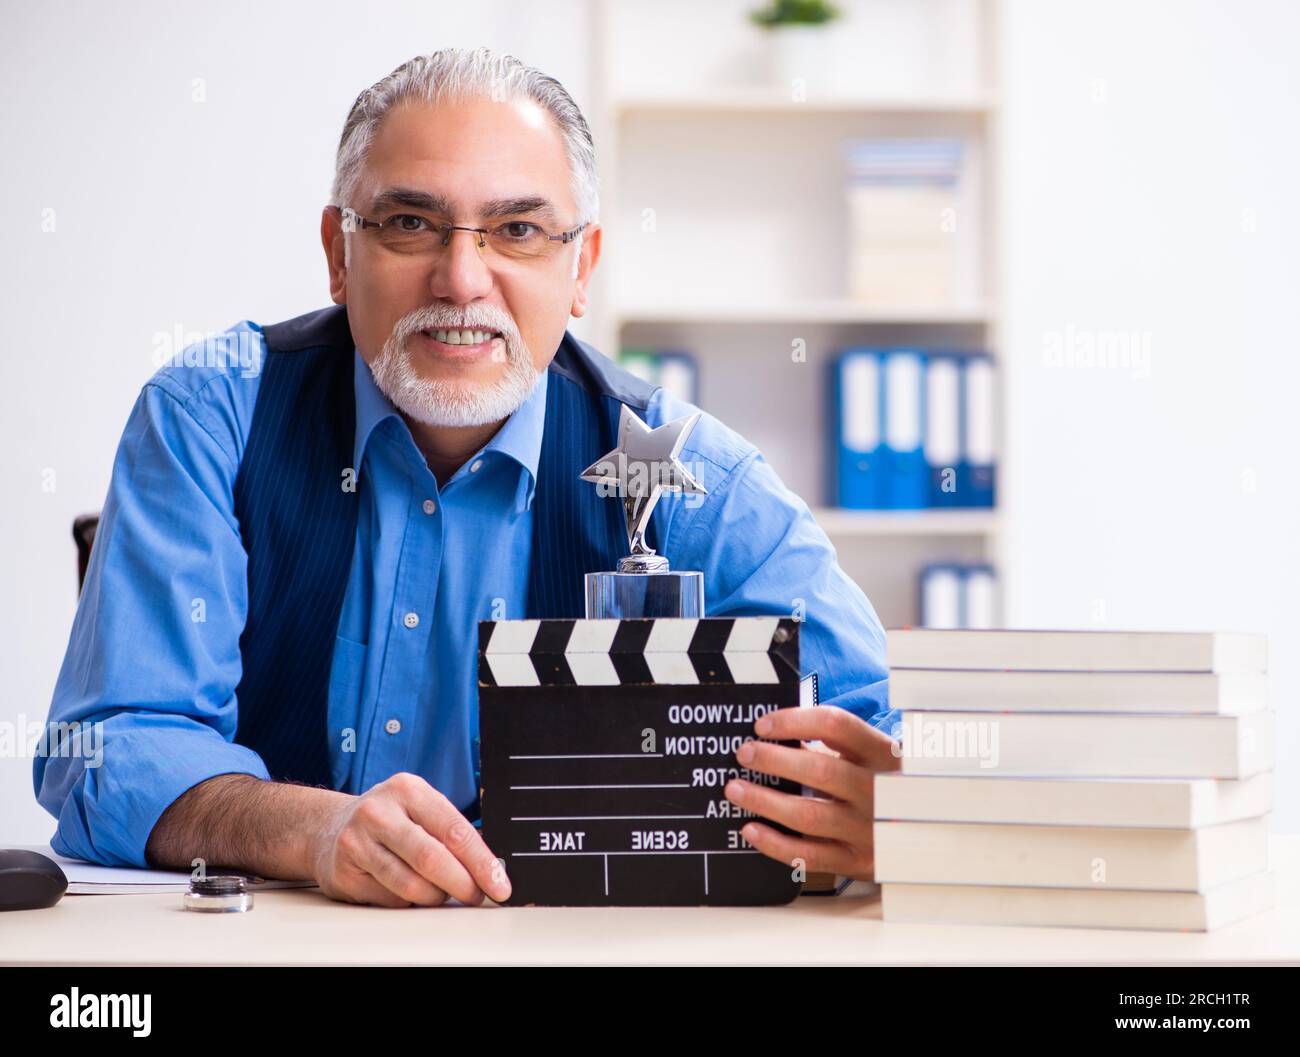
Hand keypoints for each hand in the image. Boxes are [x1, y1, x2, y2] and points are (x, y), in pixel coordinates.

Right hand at [311, 772, 510, 906]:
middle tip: (476, 896)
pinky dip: (409, 901)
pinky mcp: (344, 873)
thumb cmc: (388, 821)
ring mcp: (357, 842)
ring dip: (436, 897)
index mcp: (408, 790)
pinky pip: (390, 900)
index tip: (499, 884)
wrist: (327, 828)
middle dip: (463, 884)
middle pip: (432, 858)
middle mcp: (380, 812)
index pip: (455, 830)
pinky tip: (407, 889)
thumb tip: (492, 870)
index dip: (481, 862)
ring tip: (440, 891)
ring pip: (411, 885)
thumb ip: (450, 833)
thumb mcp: (419, 810)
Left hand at [723, 706, 899, 881]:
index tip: (762, 726)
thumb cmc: (885, 784)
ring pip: (810, 816)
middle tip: (744, 754)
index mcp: (882, 754)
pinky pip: (810, 856)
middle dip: (774, 760)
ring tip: (736, 789)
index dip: (795, 721)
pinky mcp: (859, 862)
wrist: (930, 831)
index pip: (837, 726)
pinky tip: (751, 829)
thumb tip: (772, 736)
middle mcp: (880, 791)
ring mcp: (870, 829)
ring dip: (765, 801)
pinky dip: (776, 844)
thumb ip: (834, 745)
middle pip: (821, 771)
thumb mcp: (872, 757)